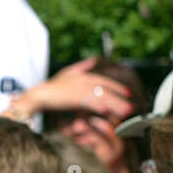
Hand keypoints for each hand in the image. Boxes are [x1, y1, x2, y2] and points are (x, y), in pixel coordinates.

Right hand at [17, 57, 133, 121]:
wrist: (40, 94)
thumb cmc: (53, 87)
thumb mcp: (68, 72)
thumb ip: (82, 66)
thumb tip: (93, 60)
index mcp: (86, 75)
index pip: (106, 81)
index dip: (118, 87)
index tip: (128, 94)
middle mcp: (85, 80)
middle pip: (107, 90)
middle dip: (121, 98)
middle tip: (132, 107)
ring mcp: (81, 89)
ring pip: (102, 97)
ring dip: (115, 105)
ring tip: (126, 113)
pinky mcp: (74, 98)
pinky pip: (91, 103)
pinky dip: (100, 107)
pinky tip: (108, 112)